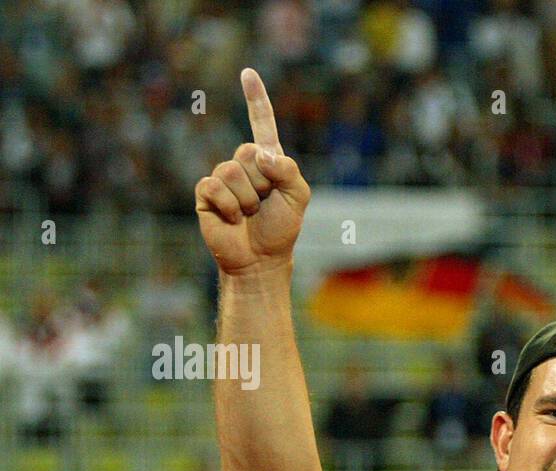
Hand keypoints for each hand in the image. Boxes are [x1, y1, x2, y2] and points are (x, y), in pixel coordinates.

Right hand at [195, 68, 310, 275]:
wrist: (261, 259)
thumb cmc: (281, 229)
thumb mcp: (298, 197)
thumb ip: (289, 170)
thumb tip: (261, 154)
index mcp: (267, 161)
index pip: (262, 124)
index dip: (255, 99)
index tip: (247, 73)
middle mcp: (243, 164)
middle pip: (249, 152)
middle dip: (262, 183)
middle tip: (263, 205)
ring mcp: (222, 178)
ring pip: (232, 172)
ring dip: (246, 199)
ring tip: (248, 215)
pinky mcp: (205, 194)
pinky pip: (215, 187)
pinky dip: (228, 207)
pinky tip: (231, 219)